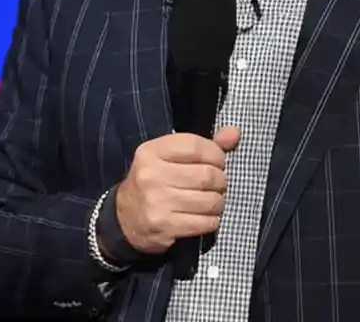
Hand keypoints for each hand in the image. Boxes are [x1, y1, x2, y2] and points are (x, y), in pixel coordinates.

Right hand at [114, 126, 240, 254]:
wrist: (124, 218)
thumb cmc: (154, 183)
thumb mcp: (170, 157)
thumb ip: (204, 145)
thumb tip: (234, 133)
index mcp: (152, 151)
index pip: (196, 146)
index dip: (216, 154)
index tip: (218, 162)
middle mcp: (151, 174)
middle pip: (207, 175)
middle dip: (220, 181)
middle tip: (217, 184)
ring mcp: (157, 201)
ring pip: (210, 201)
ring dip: (218, 202)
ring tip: (211, 201)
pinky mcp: (164, 225)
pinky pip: (205, 222)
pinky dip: (212, 220)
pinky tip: (204, 217)